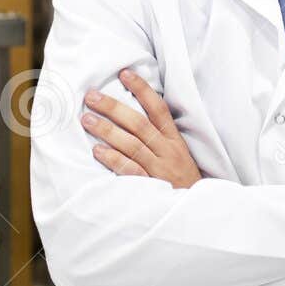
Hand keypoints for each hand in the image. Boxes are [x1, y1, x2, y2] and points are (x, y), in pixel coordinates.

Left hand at [81, 68, 203, 188]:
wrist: (197, 211)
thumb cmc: (182, 179)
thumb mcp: (178, 153)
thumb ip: (160, 135)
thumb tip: (132, 112)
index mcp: (174, 140)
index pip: (159, 109)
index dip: (142, 90)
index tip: (125, 74)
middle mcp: (167, 151)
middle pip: (139, 124)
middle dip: (114, 108)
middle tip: (91, 96)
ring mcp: (159, 169)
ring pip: (132, 145)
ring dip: (107, 130)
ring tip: (87, 119)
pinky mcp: (151, 187)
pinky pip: (130, 170)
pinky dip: (113, 159)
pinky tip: (97, 151)